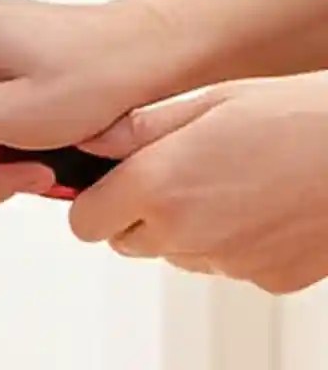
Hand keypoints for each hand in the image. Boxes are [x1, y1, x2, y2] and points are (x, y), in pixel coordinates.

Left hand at [68, 72, 327, 294]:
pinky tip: (261, 204)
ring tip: (227, 182)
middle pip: (126, 241)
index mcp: (158, 186)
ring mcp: (227, 261)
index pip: (85, 221)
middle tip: (174, 175)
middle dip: (136, 215)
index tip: (110, 182)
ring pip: (176, 254)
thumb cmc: (295, 115)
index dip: (94, 200)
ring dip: (185, 229)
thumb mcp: (208, 102)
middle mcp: (185, 232)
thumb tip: (89, 142)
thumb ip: (139, 129)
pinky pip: (227, 265)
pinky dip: (234, 242)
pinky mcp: (267, 278)